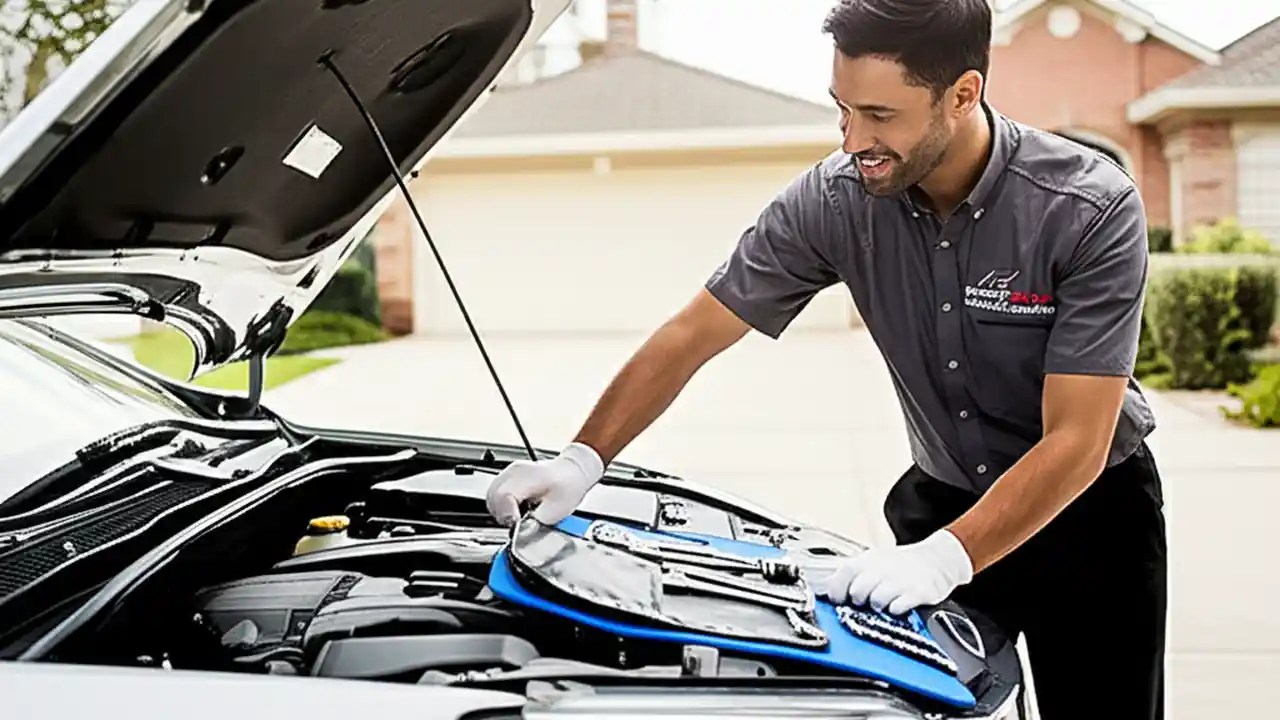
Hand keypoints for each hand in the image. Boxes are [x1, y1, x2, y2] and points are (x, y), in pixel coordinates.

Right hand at [484, 442, 603, 525]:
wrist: (573, 472)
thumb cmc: (568, 485)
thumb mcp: (557, 509)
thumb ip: (537, 522)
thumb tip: (523, 532)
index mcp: (526, 477)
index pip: (502, 496)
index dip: (507, 514)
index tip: (516, 523)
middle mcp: (513, 472)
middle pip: (493, 497)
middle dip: (502, 515)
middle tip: (517, 522)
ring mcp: (508, 473)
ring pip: (491, 496)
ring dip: (500, 511)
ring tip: (517, 516)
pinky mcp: (507, 477)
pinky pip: (495, 493)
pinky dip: (501, 505)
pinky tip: (514, 509)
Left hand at [820, 529, 973, 615]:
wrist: (937, 560)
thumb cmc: (901, 565)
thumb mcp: (875, 562)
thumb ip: (854, 575)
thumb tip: (829, 592)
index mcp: (869, 561)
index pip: (843, 574)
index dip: (837, 591)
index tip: (838, 600)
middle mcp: (883, 569)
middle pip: (858, 592)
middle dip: (859, 601)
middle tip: (865, 602)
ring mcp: (901, 580)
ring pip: (876, 601)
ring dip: (877, 606)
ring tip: (883, 604)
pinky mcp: (918, 592)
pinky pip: (898, 607)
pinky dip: (895, 610)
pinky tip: (898, 606)